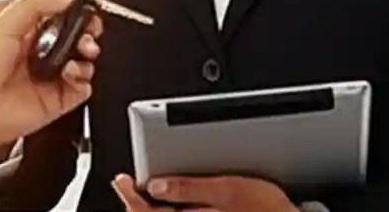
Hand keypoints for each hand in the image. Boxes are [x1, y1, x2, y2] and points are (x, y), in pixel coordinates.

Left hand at [0, 0, 102, 155]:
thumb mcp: (1, 20)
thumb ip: (35, 3)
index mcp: (22, 31)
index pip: (57, 16)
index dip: (73, 12)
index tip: (83, 10)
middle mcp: (35, 54)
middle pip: (74, 38)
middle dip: (87, 31)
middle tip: (89, 30)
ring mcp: (46, 78)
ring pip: (82, 62)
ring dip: (88, 54)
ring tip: (83, 51)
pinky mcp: (54, 100)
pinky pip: (81, 88)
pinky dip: (83, 78)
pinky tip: (71, 72)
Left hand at [112, 174, 296, 211]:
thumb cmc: (266, 211)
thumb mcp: (229, 190)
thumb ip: (189, 188)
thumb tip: (157, 185)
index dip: (130, 196)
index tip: (123, 180)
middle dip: (136, 202)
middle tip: (126, 183)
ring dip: (150, 209)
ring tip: (143, 193)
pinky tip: (168, 205)